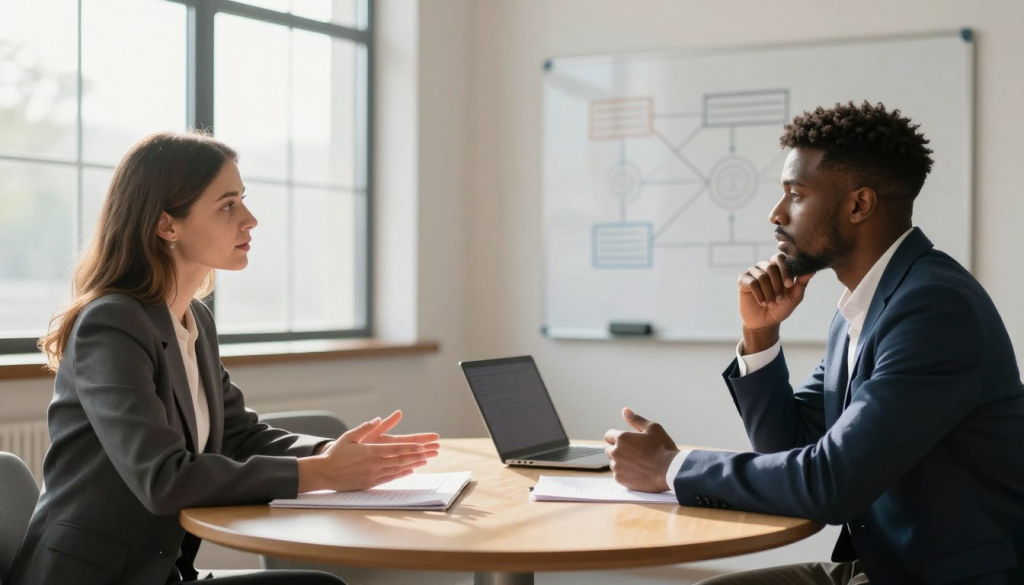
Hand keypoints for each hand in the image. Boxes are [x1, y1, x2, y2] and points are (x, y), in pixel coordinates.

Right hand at [298, 413, 439, 492]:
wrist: (324, 473)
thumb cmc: (336, 453)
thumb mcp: (350, 436)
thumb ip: (365, 428)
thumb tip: (378, 418)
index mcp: (371, 451)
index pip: (396, 449)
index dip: (411, 447)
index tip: (423, 446)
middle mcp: (374, 464)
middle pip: (401, 459)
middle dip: (418, 455)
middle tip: (432, 452)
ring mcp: (373, 475)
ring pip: (398, 469)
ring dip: (413, 464)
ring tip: (425, 460)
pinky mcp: (370, 483)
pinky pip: (390, 478)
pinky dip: (402, 474)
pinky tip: (410, 470)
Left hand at [604, 408, 678, 492]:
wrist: (671, 471)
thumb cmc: (663, 448)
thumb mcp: (652, 428)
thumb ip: (636, 419)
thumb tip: (624, 410)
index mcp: (622, 438)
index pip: (609, 435)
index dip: (617, 437)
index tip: (628, 442)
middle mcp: (616, 452)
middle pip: (609, 450)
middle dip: (619, 450)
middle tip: (636, 453)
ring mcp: (618, 467)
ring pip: (614, 463)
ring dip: (622, 462)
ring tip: (638, 464)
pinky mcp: (621, 479)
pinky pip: (617, 475)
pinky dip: (625, 474)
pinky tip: (638, 473)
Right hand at [737, 255, 812, 351]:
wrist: (765, 322)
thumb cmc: (781, 307)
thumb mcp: (794, 297)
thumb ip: (801, 283)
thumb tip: (812, 270)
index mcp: (778, 267)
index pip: (781, 259)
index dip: (785, 270)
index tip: (789, 285)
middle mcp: (765, 266)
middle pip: (771, 266)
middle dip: (777, 284)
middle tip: (780, 299)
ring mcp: (753, 272)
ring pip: (762, 276)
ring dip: (769, 292)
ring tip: (772, 304)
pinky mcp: (743, 280)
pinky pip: (752, 282)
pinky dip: (759, 294)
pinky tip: (762, 303)